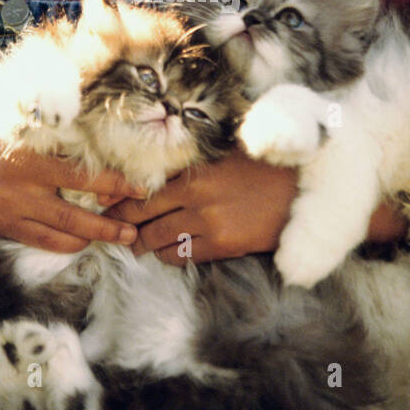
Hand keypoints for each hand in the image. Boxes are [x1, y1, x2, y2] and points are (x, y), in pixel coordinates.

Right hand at [0, 123, 142, 251]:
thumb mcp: (7, 128)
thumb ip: (43, 130)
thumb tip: (82, 122)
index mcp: (28, 158)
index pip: (80, 173)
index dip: (113, 181)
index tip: (139, 184)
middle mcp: (23, 188)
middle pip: (76, 211)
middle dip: (110, 222)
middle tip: (135, 228)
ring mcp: (13, 213)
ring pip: (63, 233)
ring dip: (94, 237)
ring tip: (120, 238)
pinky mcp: (5, 229)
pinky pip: (42, 242)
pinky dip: (65, 244)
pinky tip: (82, 243)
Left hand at [107, 149, 408, 266]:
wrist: (306, 192)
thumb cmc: (266, 166)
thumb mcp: (226, 153)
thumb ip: (193, 161)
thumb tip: (156, 166)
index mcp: (196, 170)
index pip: (143, 188)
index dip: (119, 198)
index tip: (103, 201)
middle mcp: (197, 197)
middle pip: (142, 216)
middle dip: (123, 224)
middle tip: (111, 228)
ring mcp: (210, 224)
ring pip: (158, 240)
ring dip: (144, 243)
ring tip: (136, 242)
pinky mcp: (224, 246)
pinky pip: (183, 256)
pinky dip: (169, 255)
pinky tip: (166, 251)